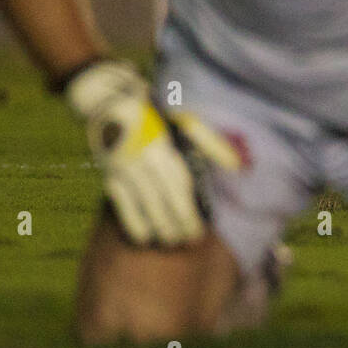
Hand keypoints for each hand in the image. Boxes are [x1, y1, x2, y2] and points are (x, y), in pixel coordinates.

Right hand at [65, 60, 241, 245]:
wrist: (112, 105)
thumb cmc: (158, 117)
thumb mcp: (188, 123)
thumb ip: (213, 145)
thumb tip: (238, 166)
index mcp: (164, 148)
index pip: (179, 188)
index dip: (189, 213)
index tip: (200, 231)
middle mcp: (143, 161)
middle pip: (161, 202)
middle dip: (175, 226)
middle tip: (187, 242)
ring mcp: (123, 170)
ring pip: (142, 206)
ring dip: (156, 228)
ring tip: (170, 242)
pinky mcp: (109, 176)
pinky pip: (121, 206)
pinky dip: (132, 224)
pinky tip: (144, 238)